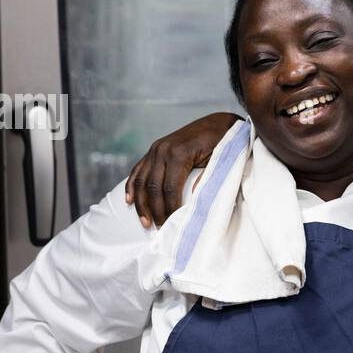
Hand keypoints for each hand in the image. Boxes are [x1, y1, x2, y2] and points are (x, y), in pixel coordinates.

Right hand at [125, 111, 238, 226]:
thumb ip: (207, 178)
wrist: (218, 123)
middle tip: (158, 228)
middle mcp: (163, 150)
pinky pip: (138, 170)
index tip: (171, 225)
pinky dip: (132, 186)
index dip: (169, 209)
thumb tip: (194, 200)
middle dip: (155, 210)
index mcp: (179, 154)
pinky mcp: (153, 150)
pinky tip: (129, 201)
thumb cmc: (223, 144)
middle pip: (153, 187)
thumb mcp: (220, 161)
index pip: (170, 189)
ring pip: (142, 180)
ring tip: (145, 222)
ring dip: (141, 203)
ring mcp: (156, 149)